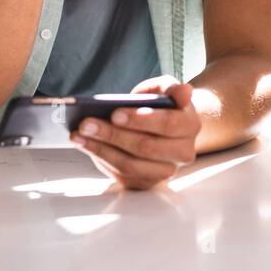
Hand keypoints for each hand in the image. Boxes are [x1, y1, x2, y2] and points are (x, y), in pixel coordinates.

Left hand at [70, 78, 200, 189]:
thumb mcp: (164, 88)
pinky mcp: (147, 182)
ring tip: (80, 134)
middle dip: (113, 135)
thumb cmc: (161, 105)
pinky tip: (86, 145)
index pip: (168, 125)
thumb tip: (184, 92)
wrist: (165, 126)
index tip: (114, 113)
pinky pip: (122, 175)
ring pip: (131, 165)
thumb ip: (171, 88)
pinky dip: (101, 159)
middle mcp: (183, 152)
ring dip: (101, 149)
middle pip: (146, 148)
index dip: (140, 120)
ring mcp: (165, 171)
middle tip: (86, 123)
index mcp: (190, 126)